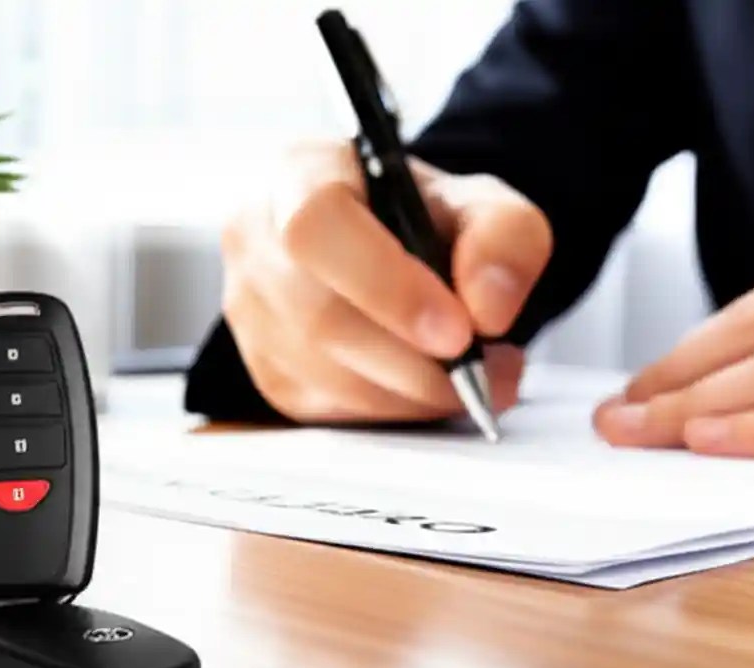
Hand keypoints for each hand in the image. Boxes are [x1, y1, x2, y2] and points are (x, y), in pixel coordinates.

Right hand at [221, 140, 551, 422]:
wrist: (383, 243)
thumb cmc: (418, 217)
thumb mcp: (480, 201)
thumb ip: (503, 237)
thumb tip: (488, 309)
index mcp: (298, 172)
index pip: (317, 225)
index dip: (386, 286)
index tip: (457, 330)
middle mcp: (255, 238)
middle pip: (320, 316)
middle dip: (415, 361)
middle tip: (489, 369)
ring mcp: (250, 311)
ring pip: (326, 375)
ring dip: (414, 393)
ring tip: (477, 379)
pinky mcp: (266, 370)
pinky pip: (330, 409)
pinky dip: (395, 410)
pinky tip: (432, 388)